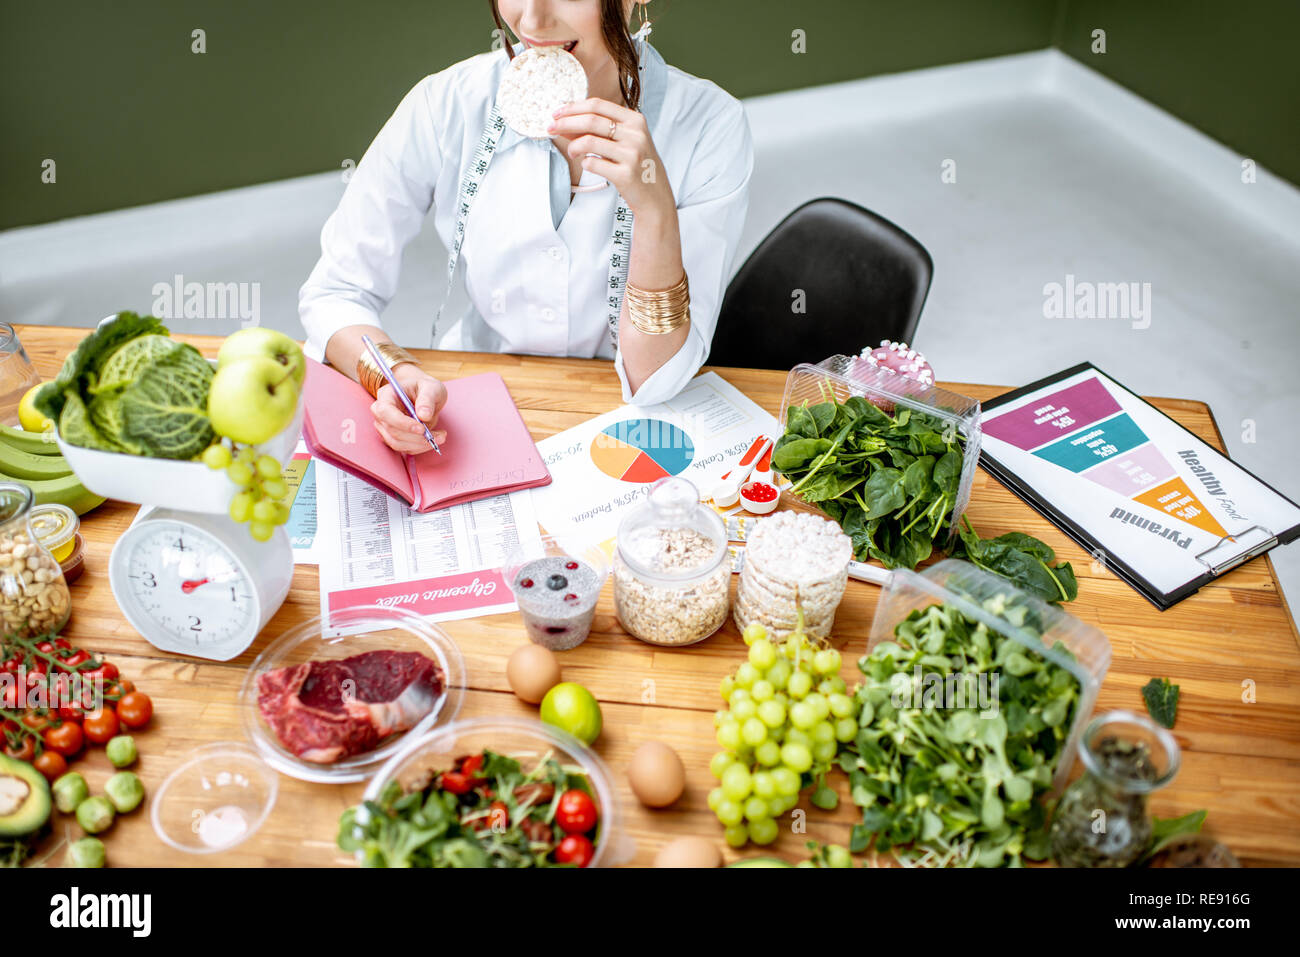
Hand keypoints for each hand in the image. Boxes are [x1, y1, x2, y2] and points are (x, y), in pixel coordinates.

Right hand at [370, 363, 447, 453]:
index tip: (422, 428)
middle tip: (440, 435)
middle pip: (392, 431)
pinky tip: (434, 439)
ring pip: (397, 443)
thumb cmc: (426, 388)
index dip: (402, 422)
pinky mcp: (393, 438)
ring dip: (420, 444)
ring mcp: (385, 427)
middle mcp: (381, 413)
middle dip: (416, 437)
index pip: (385, 412)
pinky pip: (404, 448)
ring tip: (441, 436)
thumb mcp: (431, 388)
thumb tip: (423, 415)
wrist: (425, 397)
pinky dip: (420, 447)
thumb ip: (427, 399)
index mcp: (386, 395)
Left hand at [548, 98, 675, 217]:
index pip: (598, 105)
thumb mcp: (626, 142)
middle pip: (590, 120)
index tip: (557, 113)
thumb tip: (566, 122)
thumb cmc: (639, 167)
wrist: (656, 197)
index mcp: (635, 120)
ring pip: (588, 142)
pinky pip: (593, 164)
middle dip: (565, 123)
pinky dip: (584, 163)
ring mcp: (631, 155)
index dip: (573, 108)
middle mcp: (635, 135)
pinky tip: (587, 164)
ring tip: (570, 152)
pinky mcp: (625, 175)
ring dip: (572, 146)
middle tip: (551, 128)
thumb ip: (600, 130)